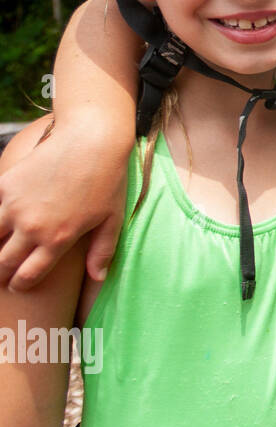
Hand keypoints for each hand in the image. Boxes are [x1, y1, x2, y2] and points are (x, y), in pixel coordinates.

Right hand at [0, 126, 124, 289]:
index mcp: (58, 240)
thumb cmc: (107, 180)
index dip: (21, 285)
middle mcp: (32, 227)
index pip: (28, 275)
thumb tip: (98, 278)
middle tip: (3, 275)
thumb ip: (102, 251)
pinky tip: (0, 221)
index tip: (19, 286)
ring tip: (0, 250)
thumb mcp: (112, 219)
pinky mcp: (4, 185)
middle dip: (2, 273)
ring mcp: (14, 206)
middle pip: (4, 262)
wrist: (90, 140)